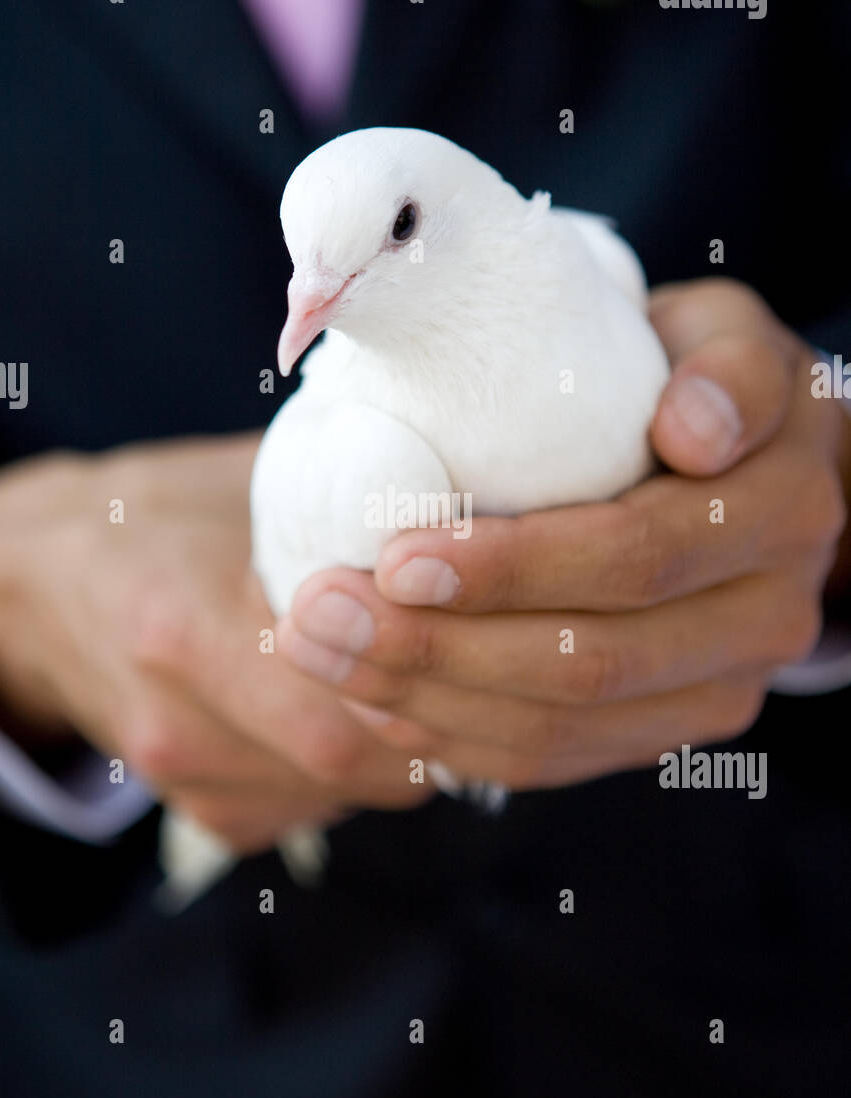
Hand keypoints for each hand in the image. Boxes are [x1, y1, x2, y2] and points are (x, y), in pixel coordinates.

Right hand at [0, 437, 429, 850]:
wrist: (41, 585)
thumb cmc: (158, 516)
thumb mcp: (244, 481)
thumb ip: (344, 502)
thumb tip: (465, 499)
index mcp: (184, 629)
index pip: (336, 711)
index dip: (420, 688)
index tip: (471, 646)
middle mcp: (175, 721)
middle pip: (345, 764)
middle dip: (425, 721)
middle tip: (472, 668)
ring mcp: (179, 775)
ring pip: (336, 796)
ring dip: (394, 750)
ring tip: (418, 678)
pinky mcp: (192, 807)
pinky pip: (305, 811)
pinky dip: (348, 774)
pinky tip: (351, 710)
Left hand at [276, 280, 849, 787]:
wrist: (748, 470)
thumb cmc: (701, 378)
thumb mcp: (724, 338)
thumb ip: (726, 368)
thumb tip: (691, 431)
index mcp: (779, 510)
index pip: (635, 555)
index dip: (513, 568)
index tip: (395, 553)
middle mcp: (766, 617)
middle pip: (589, 660)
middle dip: (437, 646)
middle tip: (318, 612)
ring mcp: (718, 687)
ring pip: (562, 725)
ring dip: (426, 698)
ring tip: (319, 652)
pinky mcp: (666, 727)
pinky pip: (555, 758)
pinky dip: (454, 735)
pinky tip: (374, 698)